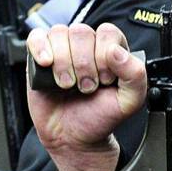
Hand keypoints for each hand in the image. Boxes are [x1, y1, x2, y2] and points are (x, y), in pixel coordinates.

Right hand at [26, 22, 145, 170]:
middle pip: (81, 32)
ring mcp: (62, 49)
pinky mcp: (39, 57)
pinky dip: (40, 48)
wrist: (73, 138)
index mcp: (110, 50)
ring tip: (67, 84)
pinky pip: (36, 38)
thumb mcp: (128, 101)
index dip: (104, 54)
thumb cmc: (99, 117)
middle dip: (83, 64)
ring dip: (64, 62)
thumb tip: (117, 51)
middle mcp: (86, 46)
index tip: (105, 79)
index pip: (107, 32)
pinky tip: (46, 64)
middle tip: (86, 87)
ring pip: (59, 34)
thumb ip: (135, 75)